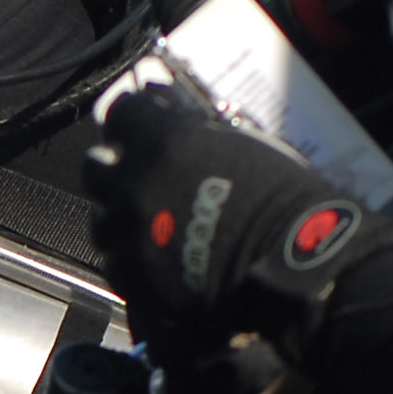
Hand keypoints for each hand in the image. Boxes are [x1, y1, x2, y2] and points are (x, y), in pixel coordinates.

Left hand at [84, 86, 369, 347]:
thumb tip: (175, 114)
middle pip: (96, 166)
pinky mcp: (136, 279)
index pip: (122, 114)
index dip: (133, 122)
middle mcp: (136, 185)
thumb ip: (199, 132)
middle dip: (114, 168)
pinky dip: (133, 261)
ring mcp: (131, 234)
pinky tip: (158, 261)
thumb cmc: (286, 200)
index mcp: (165, 143)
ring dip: (121, 218)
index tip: (142, 128)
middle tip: (139, 177)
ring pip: (102, 220)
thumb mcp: (245, 146)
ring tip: (149, 226)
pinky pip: (117, 264)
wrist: (297, 267)